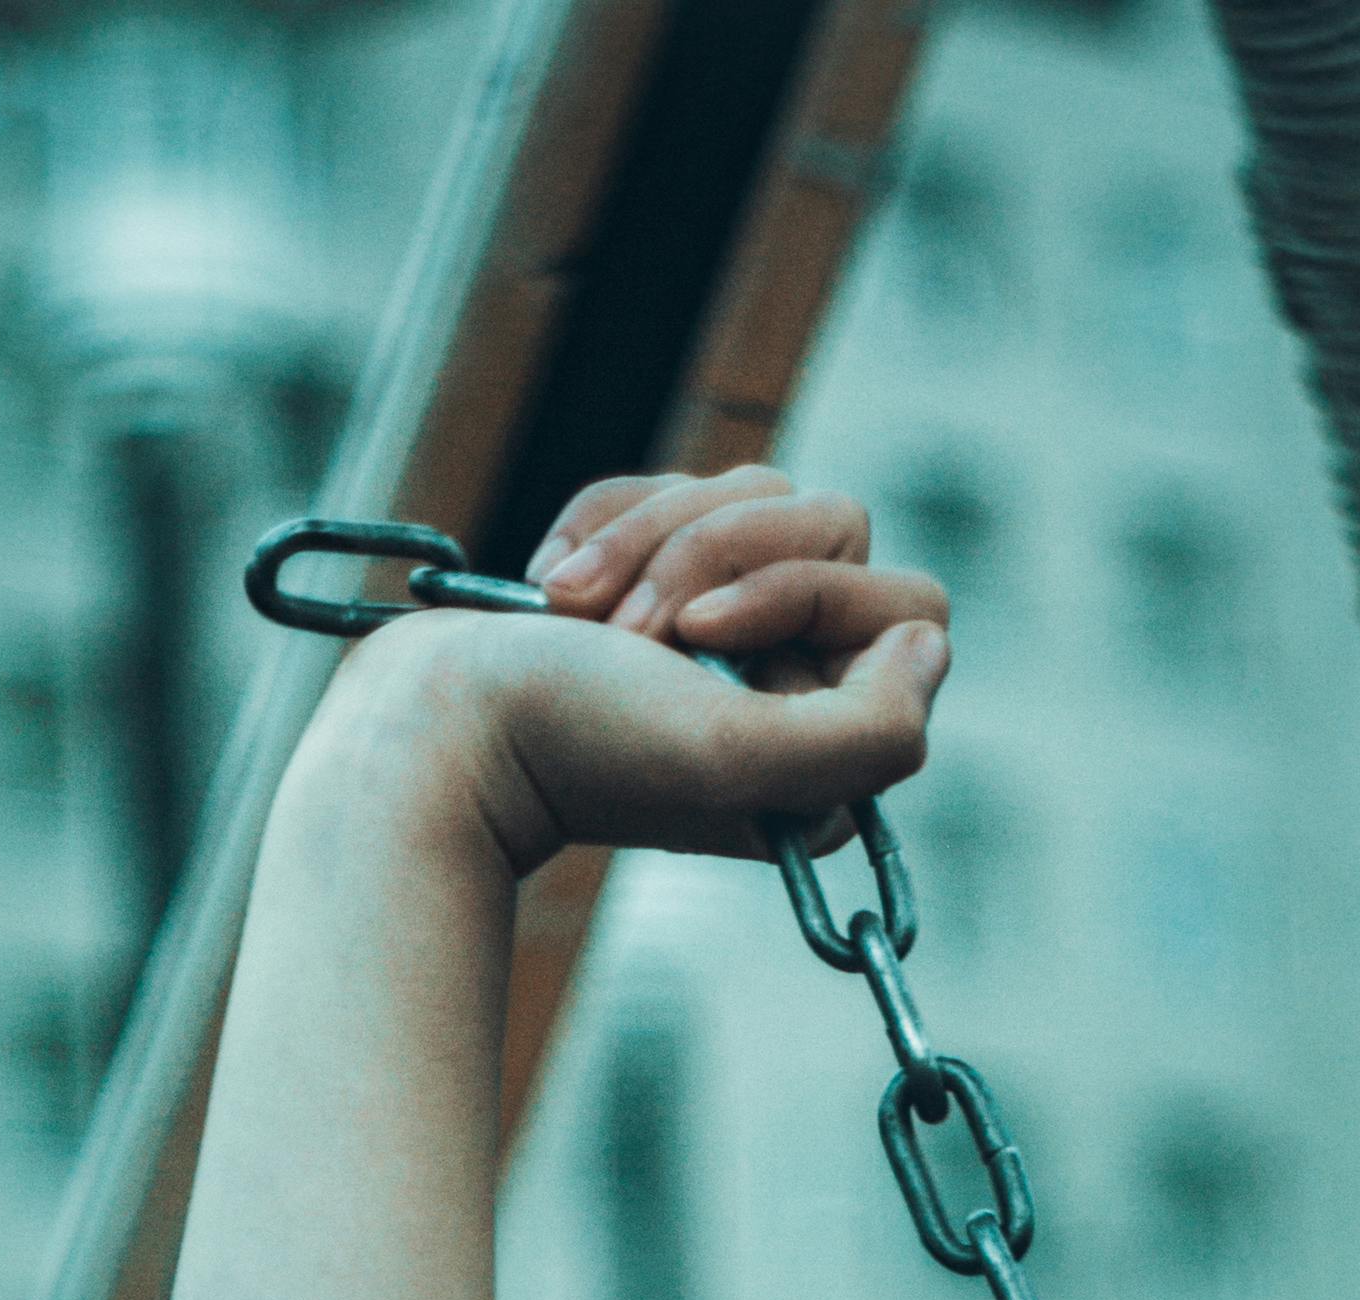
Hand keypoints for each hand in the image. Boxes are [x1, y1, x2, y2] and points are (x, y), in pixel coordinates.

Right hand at [300, 466, 949, 884]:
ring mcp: (722, 625)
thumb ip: (872, 731)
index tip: (705, 642)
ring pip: (755, 488)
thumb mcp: (738, 755)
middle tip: (635, 635)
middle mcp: (792, 687)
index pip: (901, 607)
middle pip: (835, 528)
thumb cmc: (575, 742)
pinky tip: (556, 596)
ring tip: (580, 619)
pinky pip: (672, 482)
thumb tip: (924, 644)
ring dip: (653, 541)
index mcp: (831, 751)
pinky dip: (607, 525)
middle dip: (719, 555)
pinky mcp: (652, 573)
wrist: (435, 724)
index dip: (806, 596)